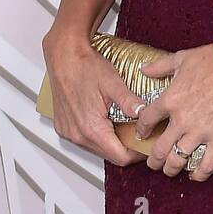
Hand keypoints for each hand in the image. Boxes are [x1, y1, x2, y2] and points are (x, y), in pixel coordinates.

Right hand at [41, 28, 146, 166]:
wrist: (64, 57)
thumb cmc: (85, 67)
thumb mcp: (113, 83)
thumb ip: (130, 102)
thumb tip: (145, 114)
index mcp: (91, 128)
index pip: (120, 156)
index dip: (137, 152)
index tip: (148, 144)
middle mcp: (77, 135)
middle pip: (109, 154)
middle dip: (127, 147)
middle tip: (141, 133)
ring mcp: (69, 132)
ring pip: (97, 148)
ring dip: (113, 141)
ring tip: (127, 126)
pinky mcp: (64, 127)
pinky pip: (85, 139)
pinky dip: (99, 134)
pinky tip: (109, 120)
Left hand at [134, 43, 212, 180]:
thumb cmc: (212, 59)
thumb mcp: (182, 58)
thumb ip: (159, 66)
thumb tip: (143, 68)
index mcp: (169, 100)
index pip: (146, 121)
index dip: (141, 130)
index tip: (142, 134)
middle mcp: (181, 120)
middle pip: (158, 150)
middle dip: (153, 160)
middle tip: (154, 161)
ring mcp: (200, 131)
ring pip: (178, 161)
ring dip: (171, 169)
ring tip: (171, 169)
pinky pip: (206, 165)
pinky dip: (199, 174)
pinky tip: (194, 175)